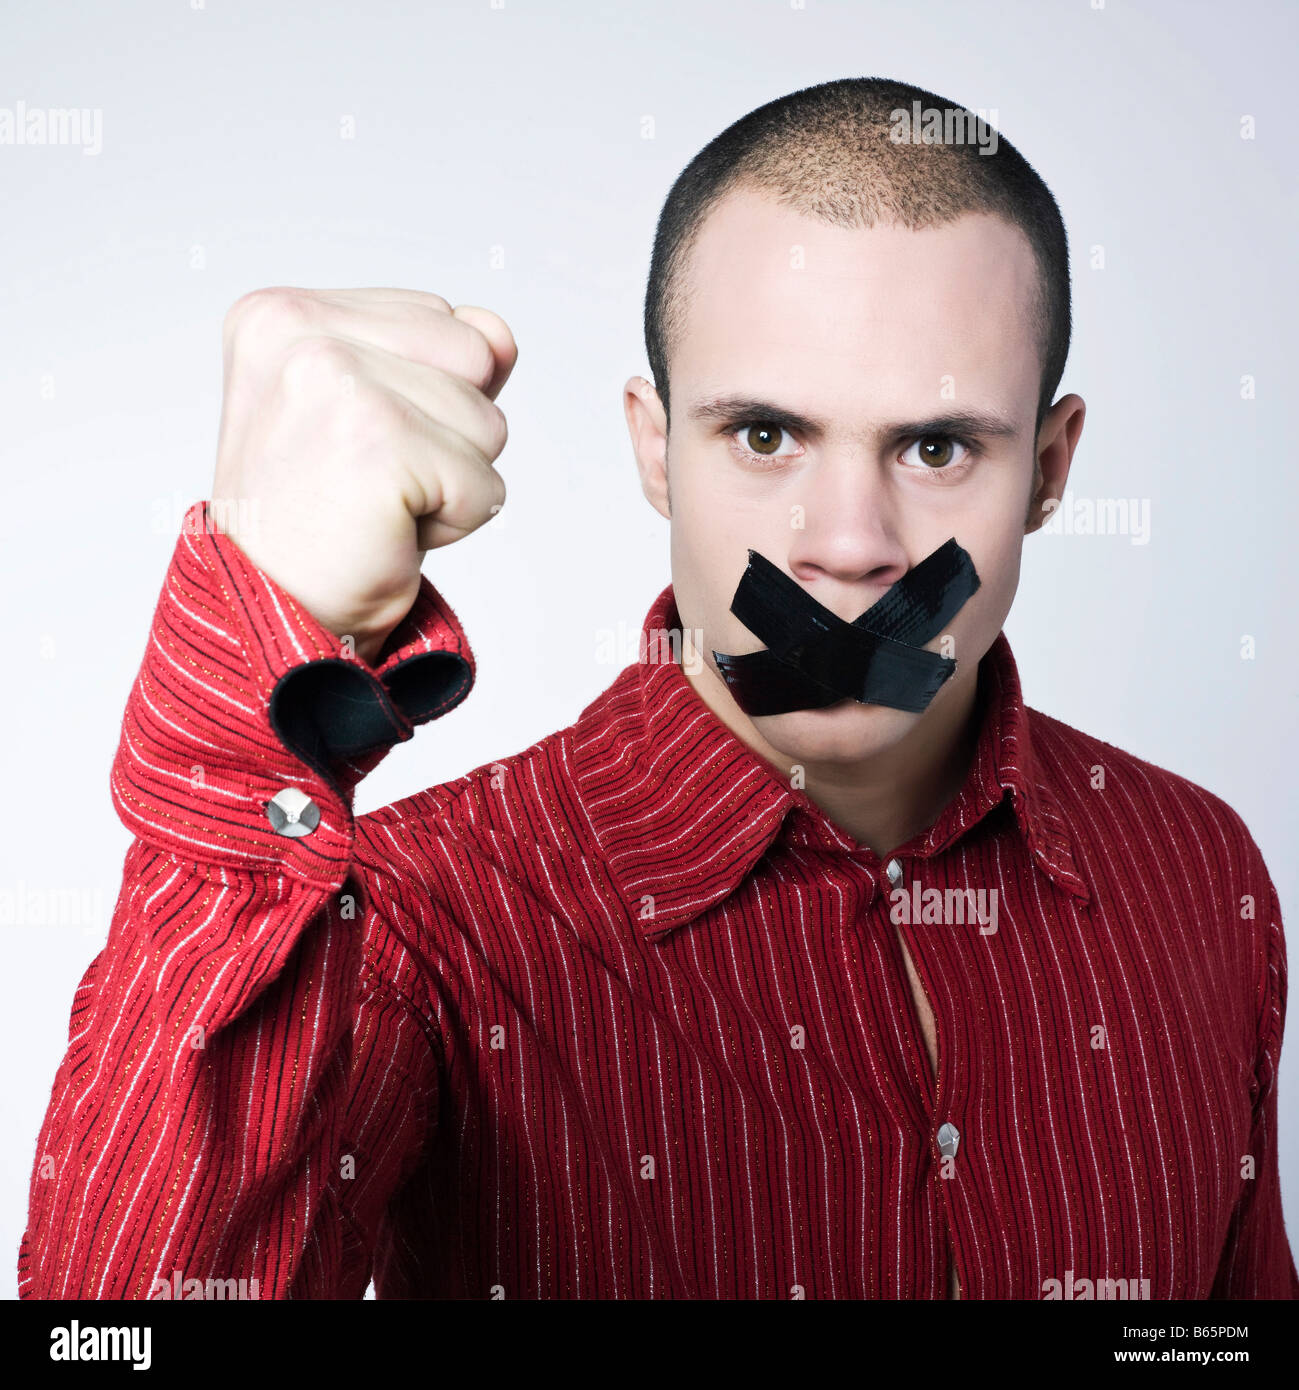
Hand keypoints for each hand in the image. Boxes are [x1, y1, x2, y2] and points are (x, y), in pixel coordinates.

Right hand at [211, 287, 514, 664]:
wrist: (273, 607)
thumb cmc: (319, 517)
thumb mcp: (378, 409)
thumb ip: (441, 356)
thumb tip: (502, 335)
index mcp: (283, 314)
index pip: (444, 320)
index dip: (429, 398)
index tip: (356, 443)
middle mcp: (299, 332)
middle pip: (476, 357)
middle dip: (450, 432)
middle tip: (373, 476)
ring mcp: (335, 380)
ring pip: (489, 422)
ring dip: (451, 481)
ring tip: (378, 503)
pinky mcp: (378, 442)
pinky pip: (486, 485)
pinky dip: (454, 525)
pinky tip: (389, 531)